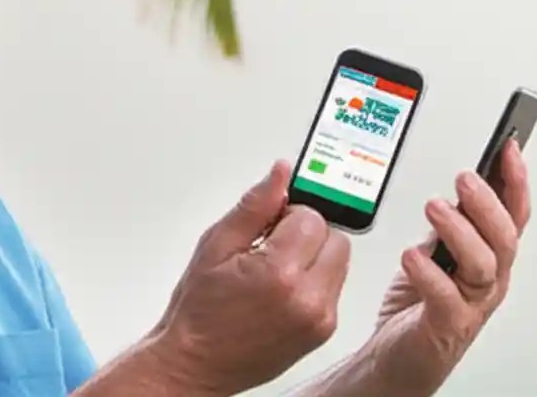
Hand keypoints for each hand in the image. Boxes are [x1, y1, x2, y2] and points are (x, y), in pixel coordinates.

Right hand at [146, 160, 351, 395]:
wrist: (197, 363)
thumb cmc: (199, 310)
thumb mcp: (215, 246)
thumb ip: (254, 206)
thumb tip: (280, 173)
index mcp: (280, 271)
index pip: (311, 216)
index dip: (285, 214)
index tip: (264, 228)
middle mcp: (308, 297)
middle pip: (334, 237)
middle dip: (305, 233)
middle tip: (269, 247)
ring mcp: (320, 317)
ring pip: (339, 260)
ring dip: (314, 256)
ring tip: (274, 269)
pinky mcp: (324, 330)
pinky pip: (334, 287)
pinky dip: (314, 281)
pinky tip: (282, 289)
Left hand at [369, 139, 531, 393]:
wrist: (396, 358)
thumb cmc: (419, 306)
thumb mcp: (436, 252)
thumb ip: (450, 224)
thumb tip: (460, 184)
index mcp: (488, 258)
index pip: (512, 214)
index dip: (515, 181)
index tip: (509, 147)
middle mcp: (487, 281)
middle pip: (504, 238)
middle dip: (488, 203)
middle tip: (465, 177)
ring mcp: (470, 305)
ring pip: (483, 265)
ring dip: (460, 231)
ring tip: (435, 207)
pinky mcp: (446, 327)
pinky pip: (447, 299)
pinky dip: (431, 275)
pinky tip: (412, 256)